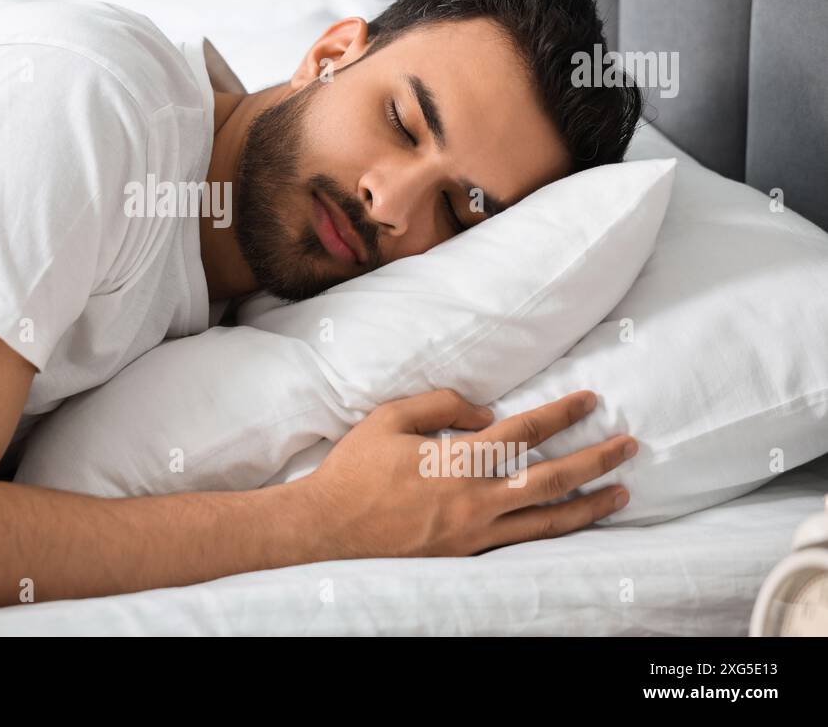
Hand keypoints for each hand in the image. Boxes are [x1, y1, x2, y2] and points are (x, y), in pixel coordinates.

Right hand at [297, 388, 633, 559]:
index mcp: (458, 462)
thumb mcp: (388, 420)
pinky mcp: (467, 555)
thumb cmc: (354, 471)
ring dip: (590, 506)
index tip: (590, 401)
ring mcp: (474, 534)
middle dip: (596, 461)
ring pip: (547, 520)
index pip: (524, 432)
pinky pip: (523, 544)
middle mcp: (476, 501)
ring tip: (621, 493)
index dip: (562, 414)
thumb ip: (440, 406)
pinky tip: (571, 525)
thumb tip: (486, 412)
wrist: (327, 530)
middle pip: (552, 479)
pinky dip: (554, 533)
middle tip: (629, 447)